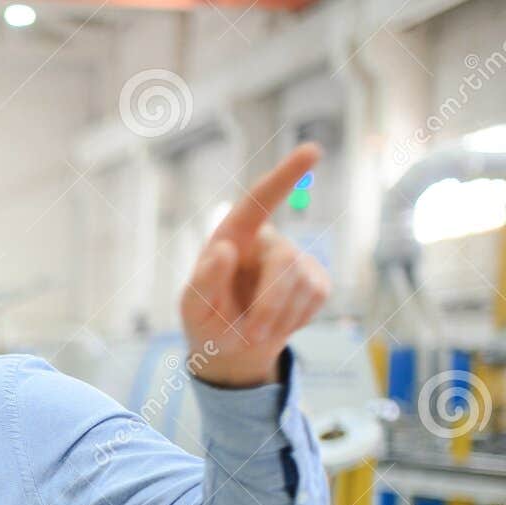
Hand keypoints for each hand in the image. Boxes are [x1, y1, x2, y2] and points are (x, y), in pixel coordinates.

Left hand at [180, 143, 330, 387]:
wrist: (234, 347)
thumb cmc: (208, 320)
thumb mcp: (192, 309)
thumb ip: (202, 283)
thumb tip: (223, 249)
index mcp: (232, 237)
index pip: (258, 202)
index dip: (285, 177)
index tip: (312, 151)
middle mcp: (266, 241)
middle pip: (285, 259)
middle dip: (270, 301)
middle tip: (253, 334)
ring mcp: (296, 259)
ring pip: (302, 283)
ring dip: (277, 317)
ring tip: (255, 330)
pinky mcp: (317, 281)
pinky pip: (316, 299)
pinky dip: (293, 321)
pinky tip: (277, 323)